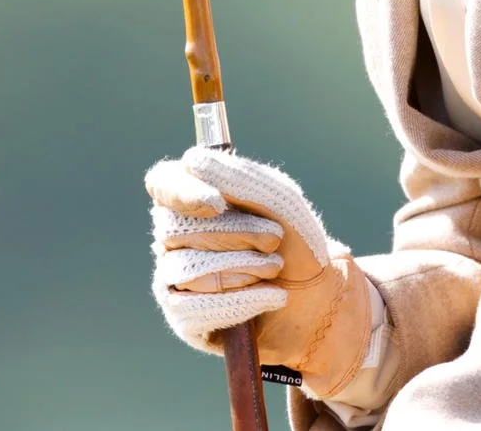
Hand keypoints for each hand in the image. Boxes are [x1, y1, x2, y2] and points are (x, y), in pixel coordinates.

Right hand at [145, 145, 374, 395]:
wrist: (317, 299)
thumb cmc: (296, 241)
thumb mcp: (281, 202)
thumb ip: (240, 179)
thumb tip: (191, 161)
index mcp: (195, 197)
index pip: (163, 183)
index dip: (181, 193)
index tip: (216, 204)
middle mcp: (175, 236)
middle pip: (174, 229)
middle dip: (233, 235)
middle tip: (274, 240)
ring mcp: (173, 277)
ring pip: (184, 269)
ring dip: (242, 269)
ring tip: (274, 269)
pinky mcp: (182, 317)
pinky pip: (191, 309)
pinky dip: (239, 302)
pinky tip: (270, 297)